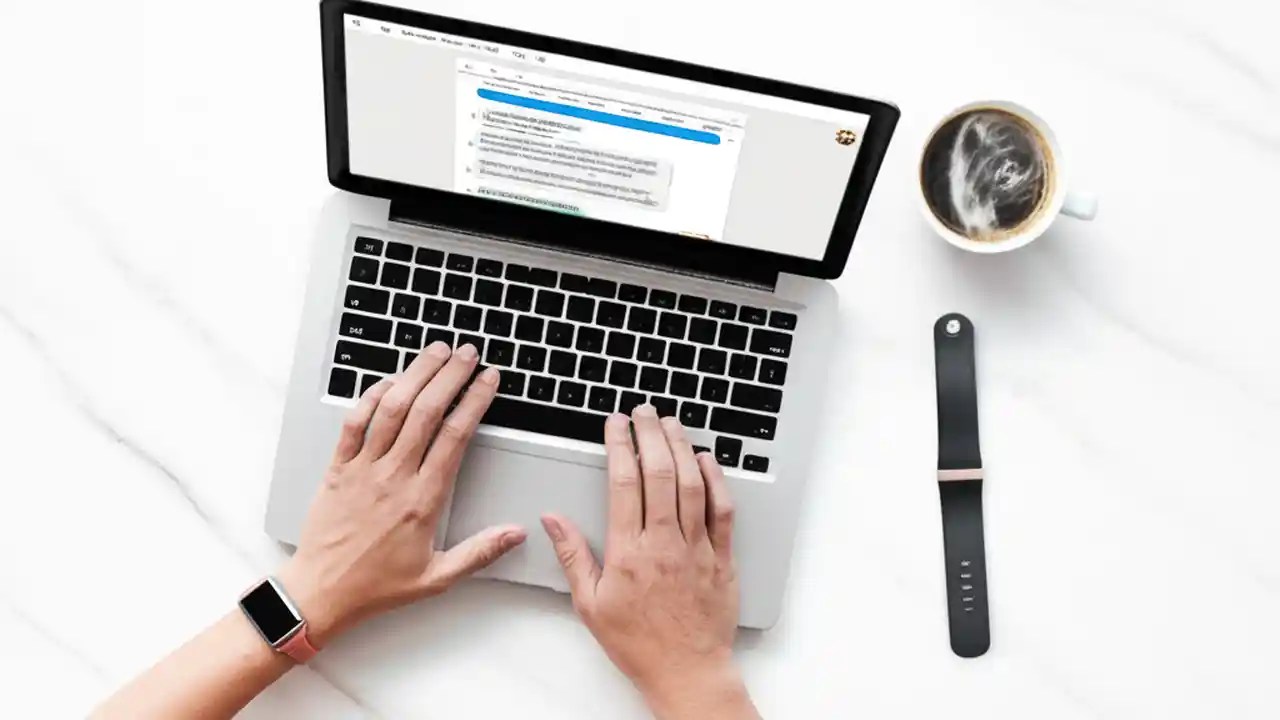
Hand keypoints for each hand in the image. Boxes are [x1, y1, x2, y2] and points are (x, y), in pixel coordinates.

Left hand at [278, 342, 525, 646]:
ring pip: (392, 408)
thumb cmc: (377, 586)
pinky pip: (354, 423)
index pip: (456, 435)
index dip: (475, 400)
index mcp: (423, 499)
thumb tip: (516, 534)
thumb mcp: (438, 577)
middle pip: (427, 411)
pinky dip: (371, 397)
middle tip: (468, 354)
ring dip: (415, 375)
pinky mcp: (337, 469)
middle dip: (450, 375)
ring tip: (435, 352)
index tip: (488, 379)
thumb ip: (481, 552)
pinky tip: (390, 381)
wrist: (321, 592)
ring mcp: (363, 469)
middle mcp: (394, 476)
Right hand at [541, 406, 757, 719]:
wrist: (687, 672)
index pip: (624, 483)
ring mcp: (697, 548)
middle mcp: (665, 544)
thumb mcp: (590, 604)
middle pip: (660, 473)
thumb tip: (553, 520)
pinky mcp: (723, 558)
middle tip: (643, 412)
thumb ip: (573, 556)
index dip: (620, 445)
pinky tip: (707, 460)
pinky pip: (723, 510)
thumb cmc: (638, 644)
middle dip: (650, 434)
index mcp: (629, 552)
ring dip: (682, 447)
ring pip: (692, 484)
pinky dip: (716, 480)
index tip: (615, 425)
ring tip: (671, 423)